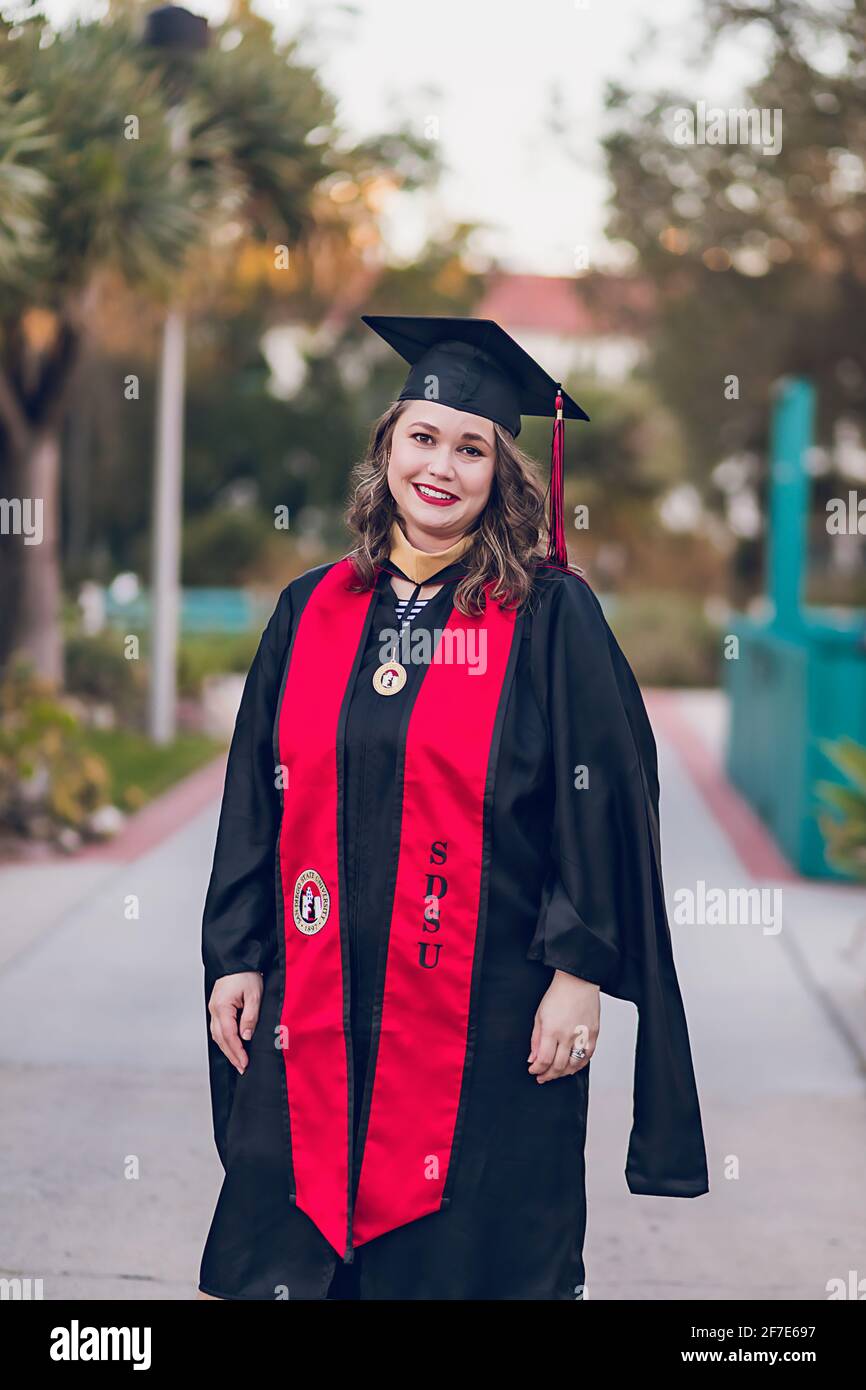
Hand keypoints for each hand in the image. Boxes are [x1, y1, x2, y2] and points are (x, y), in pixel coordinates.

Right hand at [208, 971, 262, 1074]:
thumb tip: (246, 1036)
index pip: (229, 1035)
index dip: (237, 1051)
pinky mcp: (217, 1007)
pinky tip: (232, 1045)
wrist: (238, 959)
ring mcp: (214, 1009)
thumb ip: (250, 1016)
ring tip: (238, 1062)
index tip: (245, 1063)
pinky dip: (225, 1040)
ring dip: (227, 1049)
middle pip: (221, 1039)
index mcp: (222, 1007)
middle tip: (242, 1068)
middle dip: (232, 1055)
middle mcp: (214, 1010)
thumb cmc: (246, 974)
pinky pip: (218, 1028)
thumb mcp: (254, 995)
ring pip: (217, 1035)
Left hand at [528, 969, 598, 1083]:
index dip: (537, 1070)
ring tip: (556, 1073)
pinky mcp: (594, 1034)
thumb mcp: (539, 1016)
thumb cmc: (557, 995)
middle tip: (542, 1077)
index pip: (544, 1060)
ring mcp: (583, 1036)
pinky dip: (579, 1065)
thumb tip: (533, 1059)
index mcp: (552, 1030)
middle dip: (548, 1075)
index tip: (534, 1071)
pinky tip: (572, 1066)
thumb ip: (536, 1040)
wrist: (577, 982)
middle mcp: (568, 1035)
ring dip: (563, 1073)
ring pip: (574, 1065)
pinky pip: (588, 1057)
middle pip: (559, 1066)